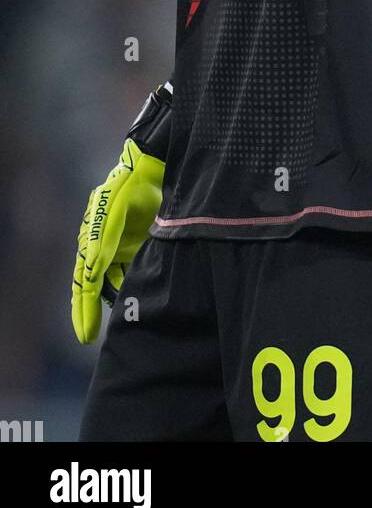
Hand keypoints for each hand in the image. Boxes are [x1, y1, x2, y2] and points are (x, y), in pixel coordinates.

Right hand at [71, 139, 164, 343]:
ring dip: (113, 300)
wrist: (150, 169)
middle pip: (92, 286)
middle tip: (88, 338)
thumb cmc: (129, 188)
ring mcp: (118, 246)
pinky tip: (136, 299)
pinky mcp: (135, 243)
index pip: (86, 282)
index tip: (86, 335)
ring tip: (118, 322)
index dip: (85, 309)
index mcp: (91, 240)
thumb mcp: (115, 211)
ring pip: (112, 282)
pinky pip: (130, 271)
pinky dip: (129, 286)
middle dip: (89, 311)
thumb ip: (105, 241)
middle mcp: (101, 246)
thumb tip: (93, 274)